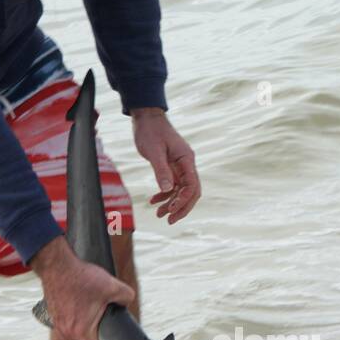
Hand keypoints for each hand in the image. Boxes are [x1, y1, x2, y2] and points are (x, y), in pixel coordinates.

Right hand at [30, 236, 134, 339]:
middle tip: (101, 312)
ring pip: (77, 329)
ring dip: (83, 321)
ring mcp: (58, 324)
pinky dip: (73, 313)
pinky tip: (78, 299)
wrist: (56, 265)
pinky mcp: (53, 314)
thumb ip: (127, 297)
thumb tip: (127, 302)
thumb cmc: (80, 278)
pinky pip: (68, 320)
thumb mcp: (112, 286)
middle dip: (95, 330)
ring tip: (88, 303)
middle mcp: (67, 332)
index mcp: (82, 331)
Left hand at [132, 108, 200, 223]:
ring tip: (159, 215)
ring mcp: (180, 167)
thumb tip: (168, 190)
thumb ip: (161, 170)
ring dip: (171, 204)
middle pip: (191, 192)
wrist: (146, 117)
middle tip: (169, 221)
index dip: (184, 200)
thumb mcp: (153, 151)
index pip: (192, 185)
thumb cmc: (150, 131)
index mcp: (186, 159)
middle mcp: (186, 164)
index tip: (171, 209)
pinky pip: (172, 186)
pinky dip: (164, 195)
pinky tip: (153, 201)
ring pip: (181, 191)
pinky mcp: (172, 168)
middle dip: (182, 208)